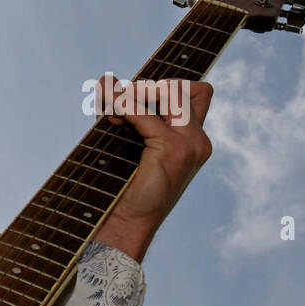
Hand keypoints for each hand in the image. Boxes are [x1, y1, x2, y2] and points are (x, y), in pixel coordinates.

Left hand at [92, 74, 213, 260]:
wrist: (128, 224)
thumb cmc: (127, 190)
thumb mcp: (136, 149)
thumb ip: (134, 120)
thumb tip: (107, 81)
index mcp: (194, 140)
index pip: (193, 92)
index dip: (162, 88)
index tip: (130, 104)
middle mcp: (197, 139)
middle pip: (181, 87)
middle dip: (145, 89)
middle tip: (116, 107)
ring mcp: (189, 143)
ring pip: (167, 92)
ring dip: (133, 94)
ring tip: (109, 111)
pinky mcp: (174, 148)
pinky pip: (144, 113)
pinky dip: (122, 107)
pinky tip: (107, 113)